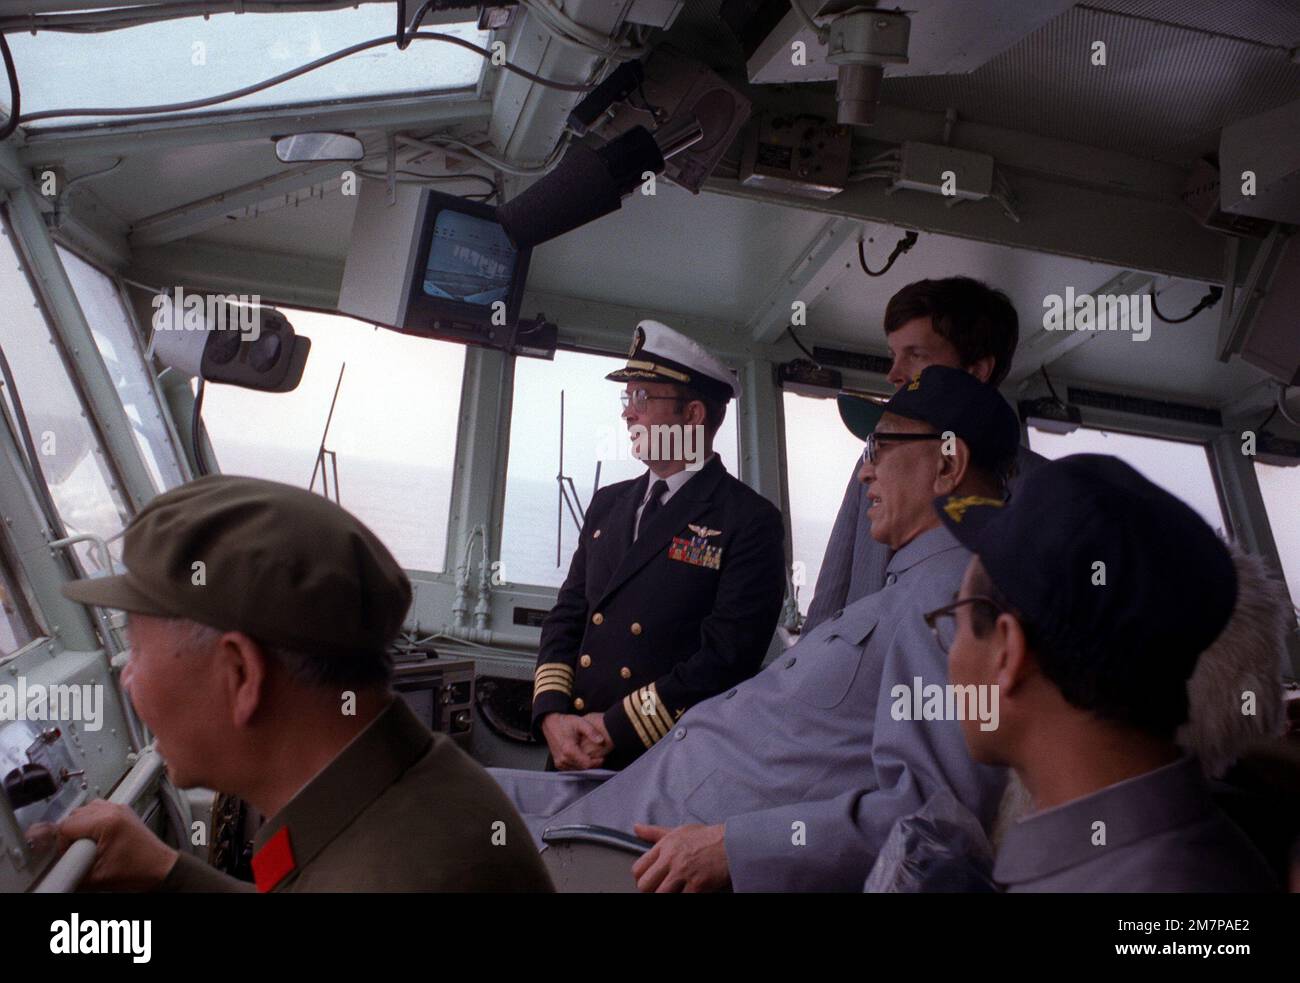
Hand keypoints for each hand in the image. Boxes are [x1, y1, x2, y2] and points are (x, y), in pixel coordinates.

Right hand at [42, 799, 179, 890]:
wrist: (160, 869)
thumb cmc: (138, 871)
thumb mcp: (96, 877)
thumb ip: (71, 871)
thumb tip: (56, 869)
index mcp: (107, 822)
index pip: (67, 825)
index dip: (61, 844)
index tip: (67, 856)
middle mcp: (113, 810)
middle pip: (74, 815)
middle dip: (69, 835)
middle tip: (74, 853)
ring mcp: (119, 809)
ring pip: (85, 810)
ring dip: (79, 826)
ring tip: (84, 846)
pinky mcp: (123, 812)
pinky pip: (98, 810)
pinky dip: (91, 822)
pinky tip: (94, 837)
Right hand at [541, 712, 607, 769]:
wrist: (550, 723)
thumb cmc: (565, 722)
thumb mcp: (580, 722)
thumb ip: (591, 731)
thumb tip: (601, 741)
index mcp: (568, 750)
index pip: (587, 764)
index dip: (597, 762)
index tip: (603, 757)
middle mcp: (563, 758)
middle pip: (583, 769)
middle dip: (593, 764)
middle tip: (599, 757)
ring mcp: (559, 762)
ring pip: (578, 770)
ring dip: (586, 766)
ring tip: (592, 757)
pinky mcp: (558, 764)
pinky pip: (572, 769)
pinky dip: (579, 765)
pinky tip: (583, 758)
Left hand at [631, 823, 729, 892]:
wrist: (733, 844)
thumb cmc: (707, 837)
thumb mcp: (679, 831)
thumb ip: (655, 833)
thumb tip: (636, 828)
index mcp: (664, 846)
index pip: (638, 869)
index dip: (641, 879)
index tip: (650, 881)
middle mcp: (671, 859)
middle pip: (644, 886)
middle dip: (650, 891)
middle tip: (660, 890)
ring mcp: (684, 873)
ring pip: (660, 895)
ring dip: (665, 895)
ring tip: (674, 891)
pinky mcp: (697, 885)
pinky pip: (681, 899)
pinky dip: (682, 898)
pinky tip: (687, 892)